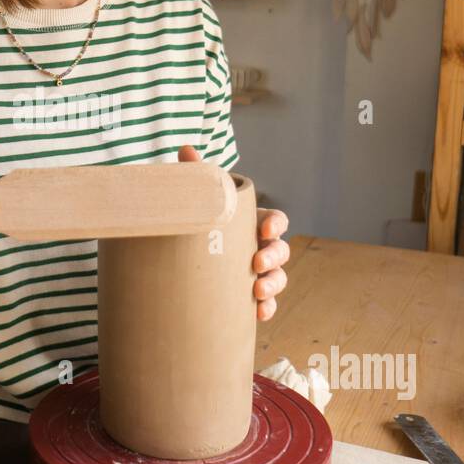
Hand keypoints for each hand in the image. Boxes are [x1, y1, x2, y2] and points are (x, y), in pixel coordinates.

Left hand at [177, 145, 289, 320]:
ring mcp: (257, 271)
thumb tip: (185, 149)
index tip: (265, 228)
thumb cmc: (199, 222)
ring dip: (274, 283)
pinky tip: (259, 313)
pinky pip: (266, 302)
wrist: (184, 255)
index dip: (276, 223)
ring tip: (258, 291)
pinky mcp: (248, 293)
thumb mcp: (199, 199)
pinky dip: (267, 307)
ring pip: (278, 276)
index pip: (276, 219)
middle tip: (256, 263)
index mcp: (252, 221)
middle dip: (274, 256)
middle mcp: (259, 245)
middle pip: (280, 249)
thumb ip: (196, 174)